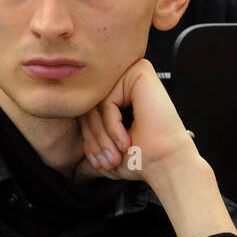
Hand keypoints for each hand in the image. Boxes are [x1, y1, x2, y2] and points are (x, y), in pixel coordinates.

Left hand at [75, 58, 196, 182]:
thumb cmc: (143, 157)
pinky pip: (107, 101)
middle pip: (89, 106)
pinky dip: (111, 126)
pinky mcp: (140, 74)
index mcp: (122, 93)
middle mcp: (127, 79)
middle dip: (94, 139)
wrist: (167, 162)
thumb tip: (69, 159)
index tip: (99, 163)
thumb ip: (90, 143)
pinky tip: (125, 142)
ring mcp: (133, 73)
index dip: (89, 139)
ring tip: (114, 157)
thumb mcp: (107, 148)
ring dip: (101, 137)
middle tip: (107, 161)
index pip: (87, 110)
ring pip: (95, 104)